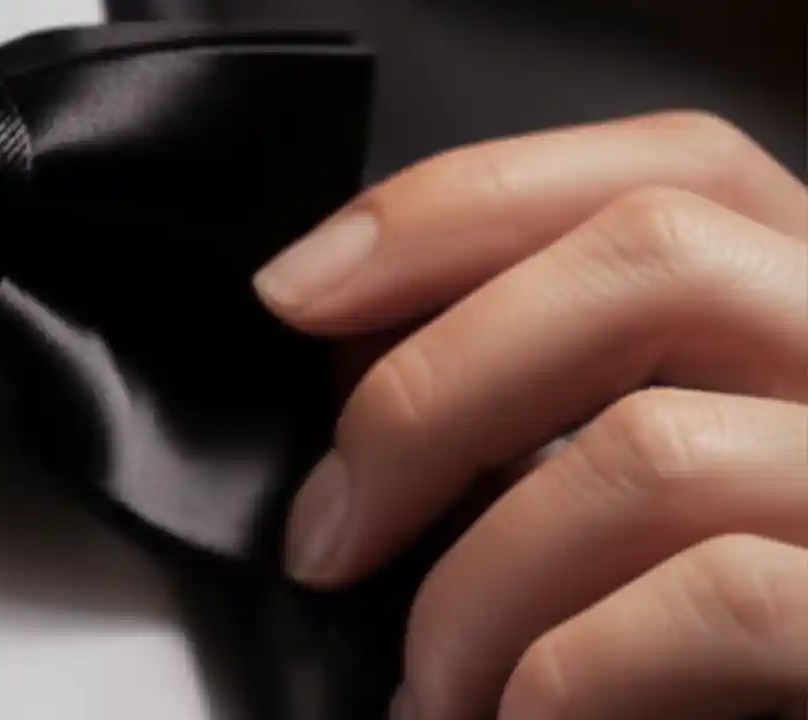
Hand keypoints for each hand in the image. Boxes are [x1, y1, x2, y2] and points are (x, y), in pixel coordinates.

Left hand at [254, 112, 807, 718]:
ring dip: (478, 588)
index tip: (298, 289)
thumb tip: (358, 362)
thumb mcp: (640, 468)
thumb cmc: (704, 633)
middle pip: (650, 258)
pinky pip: (718, 600)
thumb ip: (552, 384)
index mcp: (801, 308)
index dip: (458, 205)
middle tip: (326, 533)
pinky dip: (567, 673)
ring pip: (656, 448)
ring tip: (429, 684)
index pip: (660, 170)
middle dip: (430, 391)